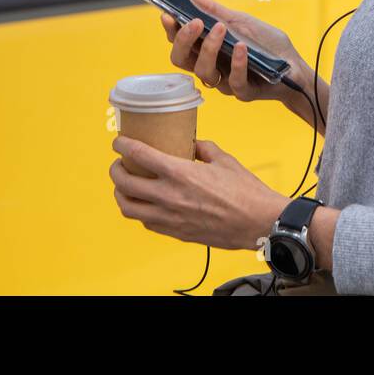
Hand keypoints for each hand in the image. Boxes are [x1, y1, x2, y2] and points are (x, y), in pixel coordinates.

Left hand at [110, 135, 286, 251]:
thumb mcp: (225, 161)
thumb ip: (204, 149)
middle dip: (116, 171)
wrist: (258, 222)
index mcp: (180, 174)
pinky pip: (146, 222)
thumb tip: (193, 144)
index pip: (140, 155)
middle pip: (124, 184)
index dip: (123, 145)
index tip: (118, 141)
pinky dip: (140, 211)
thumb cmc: (245, 192)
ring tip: (126, 187)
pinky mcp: (176, 233)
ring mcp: (170, 218)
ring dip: (121, 195)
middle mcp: (169, 197)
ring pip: (128, 208)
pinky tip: (147, 204)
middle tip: (119, 164)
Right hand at [162, 0, 306, 104]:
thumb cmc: (268, 45)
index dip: (170, 30)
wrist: (296, 67)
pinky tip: (241, 47)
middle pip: (181, 60)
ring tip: (222, 29)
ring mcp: (225, 82)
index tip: (168, 14)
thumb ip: (216, 12)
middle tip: (195, 22)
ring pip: (204, 72)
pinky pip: (234, 82)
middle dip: (184, 40)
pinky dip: (237, 63)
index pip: (180, 43)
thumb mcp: (242, 22)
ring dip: (210, 48)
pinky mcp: (244, 92)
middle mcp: (212, 67)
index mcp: (207, 50)